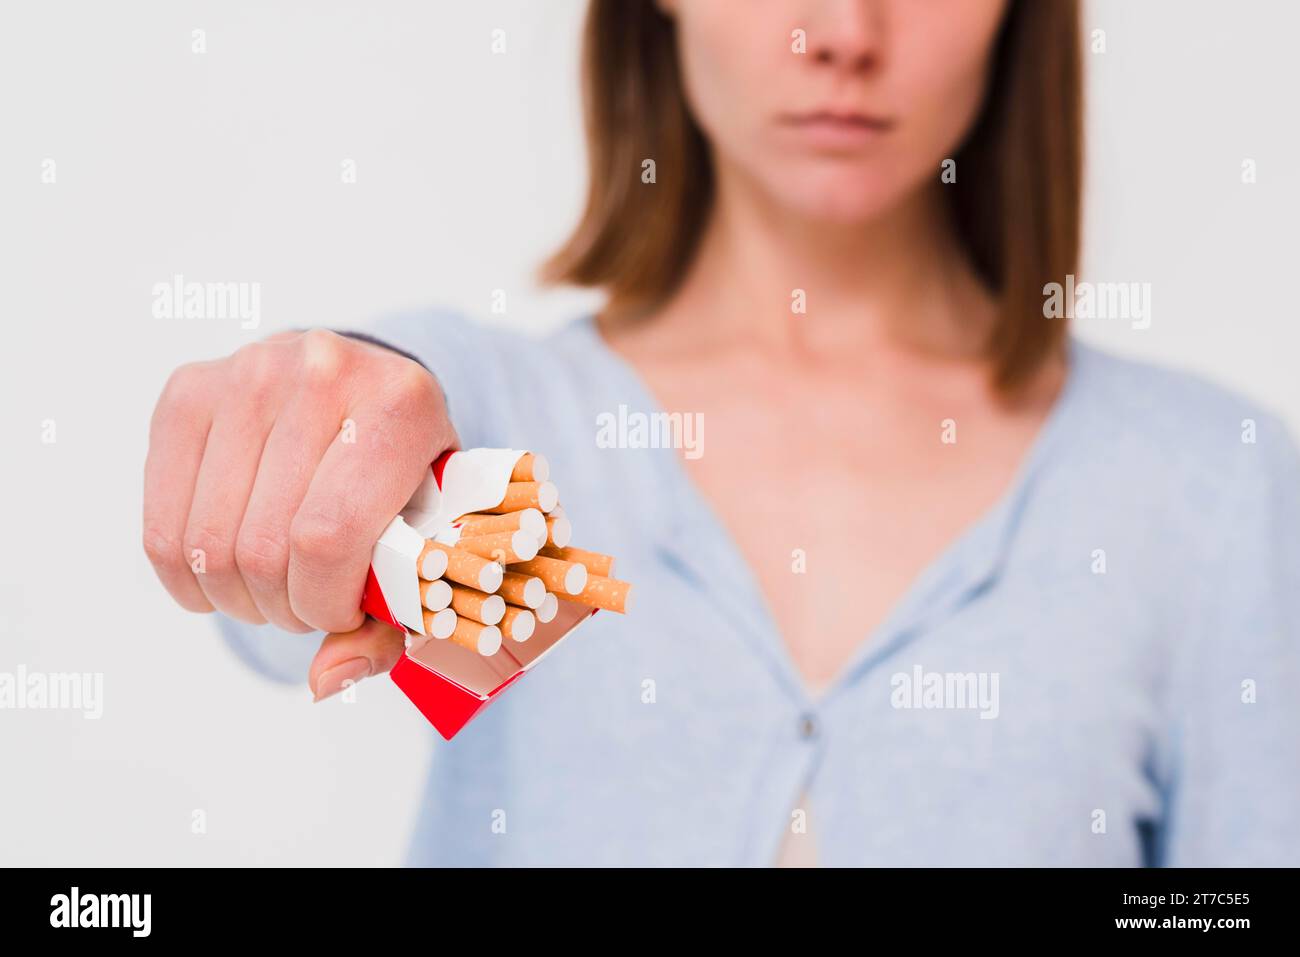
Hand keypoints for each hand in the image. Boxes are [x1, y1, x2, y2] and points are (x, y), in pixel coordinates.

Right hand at [143, 328, 454, 636]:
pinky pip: (161, 523)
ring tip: (274, 585)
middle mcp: (323, 370)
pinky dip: (186, 577)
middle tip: (308, 603)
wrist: (366, 387)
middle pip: (264, 546)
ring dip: (237, 596)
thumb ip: (394, 616)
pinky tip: (221, 574)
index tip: (342, 612)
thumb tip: (326, 684)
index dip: (325, 602)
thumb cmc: (404, 473)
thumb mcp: (427, 532)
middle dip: (283, 606)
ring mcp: (249, 373)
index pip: (329, 537)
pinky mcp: (189, 391)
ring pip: (207, 542)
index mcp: (401, 404)